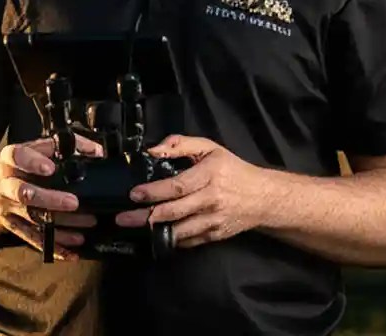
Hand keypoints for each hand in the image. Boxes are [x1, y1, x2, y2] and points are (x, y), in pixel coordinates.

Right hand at [0, 135, 102, 259]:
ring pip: (31, 218)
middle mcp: (4, 184)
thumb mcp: (38, 148)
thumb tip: (97, 151)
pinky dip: (53, 247)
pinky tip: (72, 253)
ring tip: (82, 232)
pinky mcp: (13, 226)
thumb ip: (67, 146)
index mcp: (10, 159)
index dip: (33, 162)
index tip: (51, 167)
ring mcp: (7, 207)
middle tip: (73, 203)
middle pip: (22, 192)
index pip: (18, 156)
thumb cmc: (24, 164)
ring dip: (58, 226)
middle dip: (48, 199)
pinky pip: (33, 239)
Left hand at [114, 135, 269, 248]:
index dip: (154, 192)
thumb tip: (152, 150)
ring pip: (180, 231)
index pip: (177, 186)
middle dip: (145, 217)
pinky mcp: (216, 235)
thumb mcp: (209, 148)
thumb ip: (180, 144)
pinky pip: (189, 241)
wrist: (263, 198)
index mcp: (209, 175)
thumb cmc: (232, 169)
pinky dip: (172, 240)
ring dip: (156, 232)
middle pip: (174, 211)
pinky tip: (156, 236)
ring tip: (134, 229)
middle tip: (122, 218)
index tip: (134, 194)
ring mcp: (214, 220)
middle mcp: (211, 199)